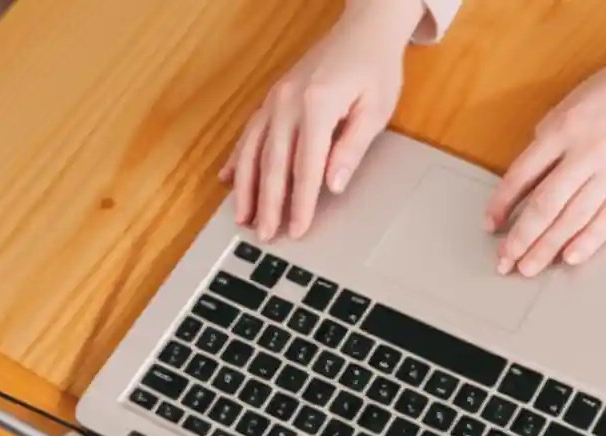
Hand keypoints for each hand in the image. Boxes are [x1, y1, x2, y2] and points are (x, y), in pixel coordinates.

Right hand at [219, 0, 424, 240]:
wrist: (363, 30)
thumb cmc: (375, 68)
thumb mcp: (376, 110)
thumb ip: (352, 147)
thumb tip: (333, 183)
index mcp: (317, 104)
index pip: (306, 167)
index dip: (301, 202)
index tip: (297, 229)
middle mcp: (288, 101)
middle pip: (273, 163)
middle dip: (268, 203)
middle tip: (265, 234)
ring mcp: (276, 98)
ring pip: (253, 150)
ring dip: (247, 186)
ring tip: (242, 217)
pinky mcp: (273, 97)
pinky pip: (249, 132)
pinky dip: (238, 157)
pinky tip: (229, 179)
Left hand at [486, 28, 605, 276]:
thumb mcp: (579, 96)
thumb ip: (552, 128)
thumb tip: (532, 159)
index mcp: (565, 129)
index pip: (522, 174)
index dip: (502, 203)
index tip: (491, 223)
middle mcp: (586, 154)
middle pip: (545, 205)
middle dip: (520, 238)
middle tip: (505, 261)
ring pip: (573, 219)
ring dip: (547, 247)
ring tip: (529, 268)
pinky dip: (588, 241)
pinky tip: (569, 258)